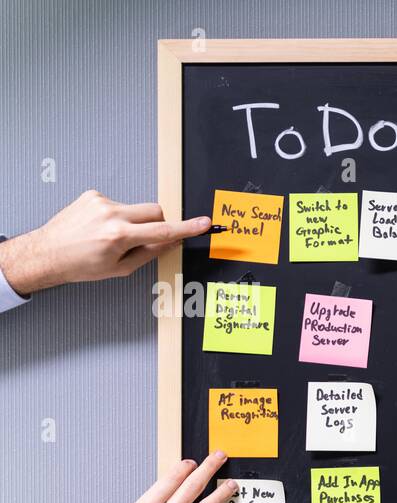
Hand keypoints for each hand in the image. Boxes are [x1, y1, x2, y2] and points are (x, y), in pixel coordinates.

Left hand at [0, 190, 209, 294]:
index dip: (187, 228)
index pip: (163, 231)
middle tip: (145, 239)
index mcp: (118, 235)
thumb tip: (170, 241)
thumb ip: (149, 252)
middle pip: (156, 211)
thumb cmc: (79, 265)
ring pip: (137, 209)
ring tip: (113, 237)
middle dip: (158, 224)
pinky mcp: (93, 195)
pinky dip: (118, 216)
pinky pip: (120, 204)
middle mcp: (110, 215)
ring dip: (134, 222)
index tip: (203, 223)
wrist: (47, 253)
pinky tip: (102, 228)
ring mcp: (101, 202)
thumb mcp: (120, 268)